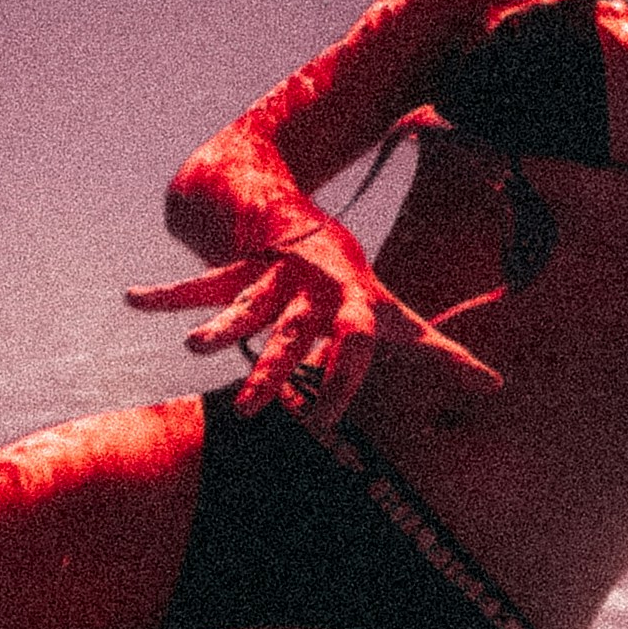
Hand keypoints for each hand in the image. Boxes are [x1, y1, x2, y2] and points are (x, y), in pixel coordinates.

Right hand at [126, 223, 501, 437]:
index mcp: (351, 305)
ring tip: (192, 350)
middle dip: (273, 368)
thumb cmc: (350, 280)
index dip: (340, 378)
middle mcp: (311, 290)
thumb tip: (497, 385)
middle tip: (255, 409)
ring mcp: (271, 274)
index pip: (353, 346)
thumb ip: (440, 351)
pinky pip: (199, 281)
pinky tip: (130, 300)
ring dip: (216, 326)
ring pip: (243, 304)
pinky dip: (164, 294)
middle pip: (293, 333)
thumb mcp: (393, 310)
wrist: (297, 209)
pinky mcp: (237, 263)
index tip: (323, 420)